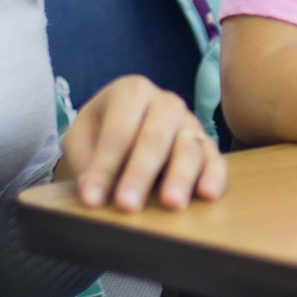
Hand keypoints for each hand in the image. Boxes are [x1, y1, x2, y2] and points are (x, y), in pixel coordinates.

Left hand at [57, 75, 226, 211]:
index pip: (118, 130)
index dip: (104, 166)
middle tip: (127, 205)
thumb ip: (84, 159)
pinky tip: (208, 194)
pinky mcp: (206, 145)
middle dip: (140, 173)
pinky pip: (215, 159)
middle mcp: (166, 103)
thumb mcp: (81, 137)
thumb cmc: (101, 131)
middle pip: (155, 137)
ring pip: (188, 148)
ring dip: (180, 177)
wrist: (124, 127)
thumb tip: (92, 191)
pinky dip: (214, 176)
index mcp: (132, 92)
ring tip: (171, 203)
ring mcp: (189, 123)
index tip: (92, 199)